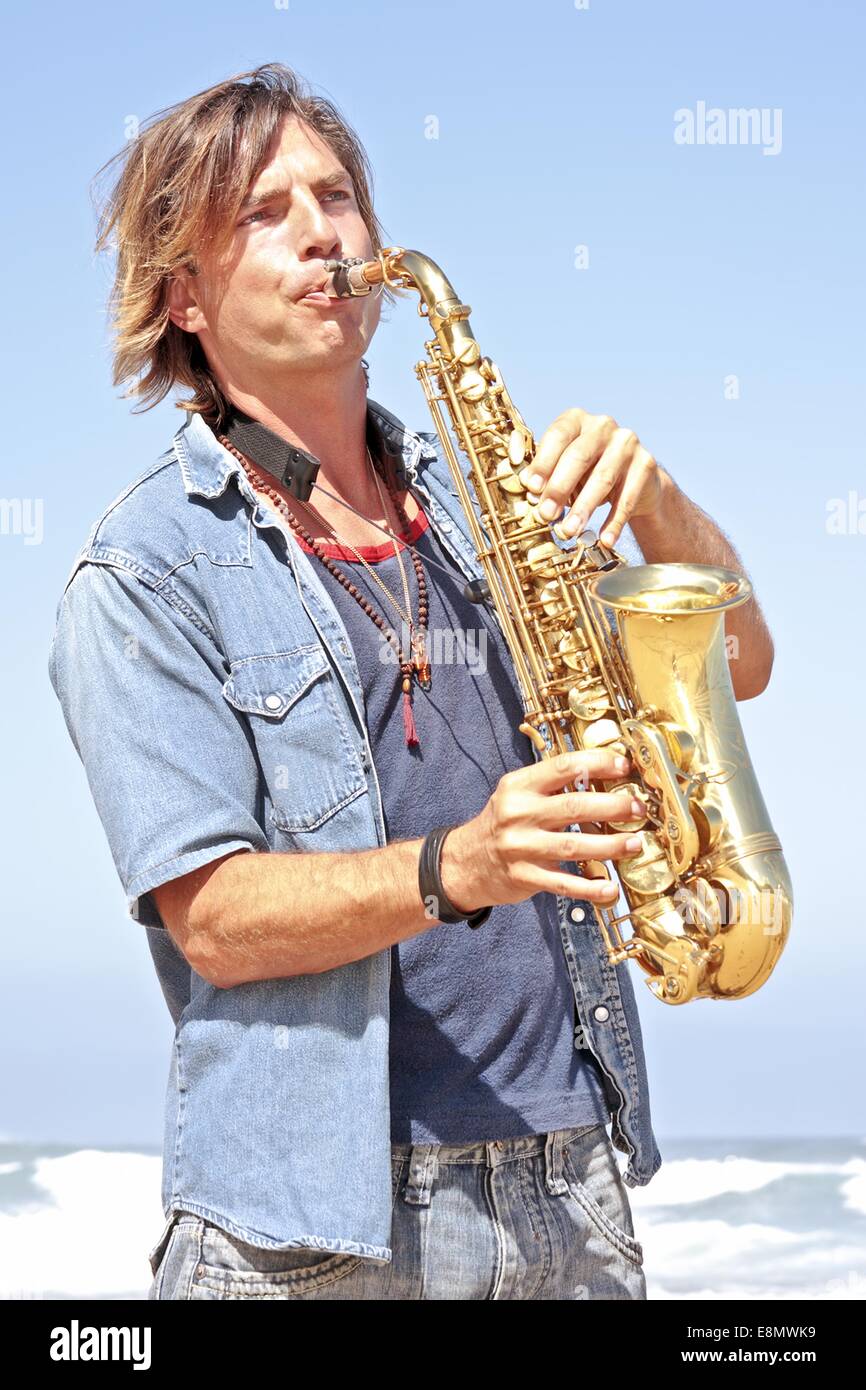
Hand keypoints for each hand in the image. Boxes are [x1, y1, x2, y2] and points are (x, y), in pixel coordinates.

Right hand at [439, 749, 645, 912]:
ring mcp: (521, 847)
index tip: (624, 767)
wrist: (464, 863)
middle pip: (574, 806)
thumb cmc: (503, 824)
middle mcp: (518, 813)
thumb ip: (553, 786)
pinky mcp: (525, 877)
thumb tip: (605, 776)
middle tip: (638, 808)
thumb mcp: (518, 795)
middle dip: (613, 806)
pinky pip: (564, 884)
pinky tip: (611, 888)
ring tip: (634, 843)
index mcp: (519, 786)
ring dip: (610, 846)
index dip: (598, 764)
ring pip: (574, 846)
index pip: (563, 767)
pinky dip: (591, 888)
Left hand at [518, 407, 669, 546]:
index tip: (532, 488)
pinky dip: (614, 522)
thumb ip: (545, 473)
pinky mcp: (646, 464)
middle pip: (579, 456)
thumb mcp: (563, 467)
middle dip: (559, 488)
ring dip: (584, 508)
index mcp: (576, 420)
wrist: (633, 479)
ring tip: (570, 531)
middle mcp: (603, 426)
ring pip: (603, 479)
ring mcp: (627, 443)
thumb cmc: (587, 472)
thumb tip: (530, 488)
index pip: (558, 436)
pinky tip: (605, 540)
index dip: (543, 462)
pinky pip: (628, 498)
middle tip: (546, 515)